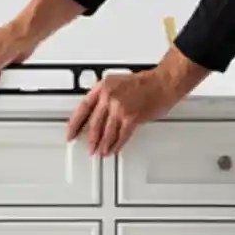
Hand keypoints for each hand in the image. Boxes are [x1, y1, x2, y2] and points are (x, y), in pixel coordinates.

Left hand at [66, 49, 206, 156]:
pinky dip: (115, 145)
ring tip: (100, 152)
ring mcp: (119, 107)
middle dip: (90, 139)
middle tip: (88, 147)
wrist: (163, 82)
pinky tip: (112, 149)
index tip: (70, 133)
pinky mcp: (131, 117)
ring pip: (106, 132)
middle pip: (94, 123)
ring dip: (102, 145)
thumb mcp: (118, 84)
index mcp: (103, 87)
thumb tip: (96, 115)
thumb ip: (105, 98)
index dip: (75, 123)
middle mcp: (109, 96)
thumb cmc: (145, 83)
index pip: (83, 107)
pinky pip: (120, 136)